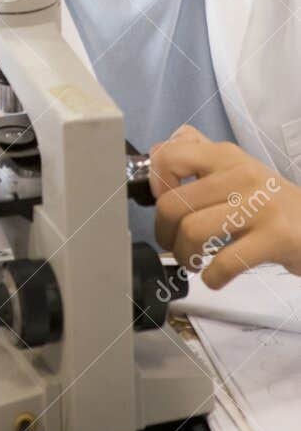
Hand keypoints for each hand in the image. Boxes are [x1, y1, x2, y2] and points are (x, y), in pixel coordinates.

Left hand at [151, 126, 300, 286]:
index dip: (155, 185)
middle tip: (173, 243)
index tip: (164, 204)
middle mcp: (241, 175)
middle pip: (173, 204)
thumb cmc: (270, 201)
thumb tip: (156, 153)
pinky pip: (224, 262)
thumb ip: (197, 156)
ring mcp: (260, 206)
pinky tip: (215, 276)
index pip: (170, 156)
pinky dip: (211, 277)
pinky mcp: (275, 238)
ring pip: (193, 231)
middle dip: (164, 232)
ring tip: (192, 260)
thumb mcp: (236, 169)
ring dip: (184, 255)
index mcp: (226, 156)